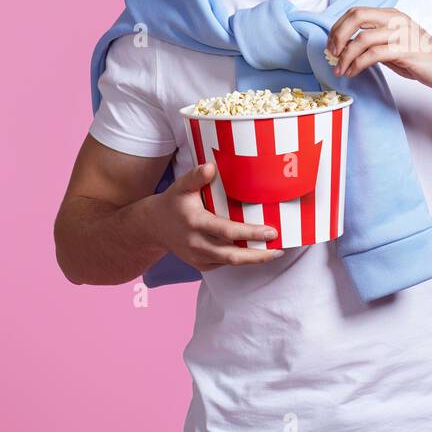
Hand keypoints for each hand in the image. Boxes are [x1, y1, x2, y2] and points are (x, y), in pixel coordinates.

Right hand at [137, 161, 285, 268]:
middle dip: (258, 254)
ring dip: (253, 259)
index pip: (227, 231)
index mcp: (195, 223)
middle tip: (279, 248)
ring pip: (229, 262)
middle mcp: (196, 244)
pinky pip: (223, 264)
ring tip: (274, 252)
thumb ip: (195, 176)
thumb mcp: (181, 186)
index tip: (271, 231)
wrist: (153, 226)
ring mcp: (197, 257)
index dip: (250, 233)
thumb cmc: (173, 202)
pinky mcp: (200, 264)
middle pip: (232, 255)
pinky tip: (256, 254)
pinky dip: (240, 260)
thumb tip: (211, 166)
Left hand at [325, 7, 431, 90]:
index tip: (331, 45)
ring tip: (340, 70)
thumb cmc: (423, 58)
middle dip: (338, 35)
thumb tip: (348, 48)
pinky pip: (374, 54)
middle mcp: (396, 20)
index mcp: (392, 15)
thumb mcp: (394, 45)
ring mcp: (401, 34)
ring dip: (346, 57)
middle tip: (332, 54)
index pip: (357, 12)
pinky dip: (358, 65)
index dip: (339, 27)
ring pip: (362, 38)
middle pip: (357, 16)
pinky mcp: (406, 50)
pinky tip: (353, 73)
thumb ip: (374, 43)